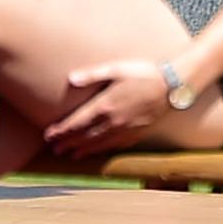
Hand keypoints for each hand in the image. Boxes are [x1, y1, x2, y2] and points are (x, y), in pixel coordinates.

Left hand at [42, 56, 184, 156]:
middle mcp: (113, 121)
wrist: (173, 86)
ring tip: (70, 155)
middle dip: (68, 143)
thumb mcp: (117, 68)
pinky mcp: (136, 133)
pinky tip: (97, 152)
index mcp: (105, 105)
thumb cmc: (144, 73)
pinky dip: (102, 150)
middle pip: (84, 136)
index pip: (77, 123)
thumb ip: (93, 74)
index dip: (61, 131)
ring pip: (99, 144)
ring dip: (82, 150)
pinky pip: (115, 146)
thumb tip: (71, 78)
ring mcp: (125, 130)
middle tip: (54, 149)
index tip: (49, 136)